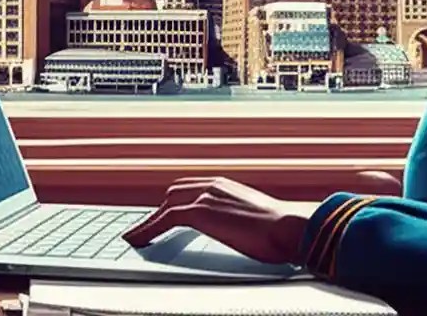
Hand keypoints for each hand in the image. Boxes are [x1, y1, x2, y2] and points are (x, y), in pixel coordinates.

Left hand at [122, 177, 316, 264]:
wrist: (290, 228)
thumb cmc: (281, 229)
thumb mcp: (258, 219)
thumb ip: (242, 219)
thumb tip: (245, 231)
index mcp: (227, 185)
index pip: (191, 188)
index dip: (174, 203)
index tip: (163, 215)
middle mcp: (213, 185)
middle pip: (174, 194)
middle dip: (159, 211)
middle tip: (147, 229)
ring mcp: (205, 196)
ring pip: (165, 205)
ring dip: (149, 221)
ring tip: (136, 237)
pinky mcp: (200, 212)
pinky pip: (164, 219)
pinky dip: (148, 229)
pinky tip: (138, 240)